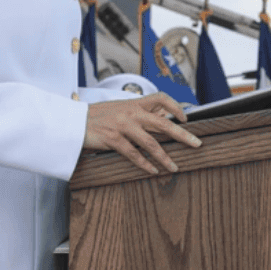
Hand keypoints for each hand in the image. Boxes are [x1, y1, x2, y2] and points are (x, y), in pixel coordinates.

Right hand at [82, 93, 200, 174]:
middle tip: (196, 144)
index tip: (186, 117)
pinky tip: (153, 171)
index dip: (176, 106)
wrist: (74, 120)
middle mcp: (131, 113)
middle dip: (182, 135)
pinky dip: (145, 164)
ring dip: (165, 157)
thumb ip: (139, 113)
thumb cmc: (98, 115)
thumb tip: (161, 119)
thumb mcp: (120, 108)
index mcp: (135, 103)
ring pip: (150, 143)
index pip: (161, 98)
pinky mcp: (113, 139)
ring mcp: (123, 126)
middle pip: (163, 124)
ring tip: (174, 167)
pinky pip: (133, 154)